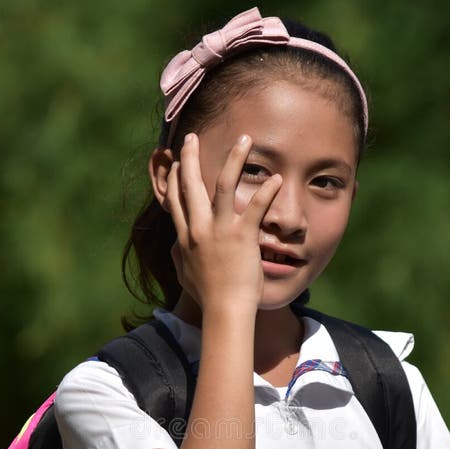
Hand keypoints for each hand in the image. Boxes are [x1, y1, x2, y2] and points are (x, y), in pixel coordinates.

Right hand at [165, 132, 281, 312]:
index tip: (177, 162)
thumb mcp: (184, 275)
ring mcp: (220, 231)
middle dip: (190, 157)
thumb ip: (178, 257)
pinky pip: (255, 208)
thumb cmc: (208, 298)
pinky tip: (276, 178)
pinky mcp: (242, 237)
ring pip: (223, 185)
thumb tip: (173, 248)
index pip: (175, 200)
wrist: (224, 312)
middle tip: (192, 137)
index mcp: (185, 238)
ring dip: (234, 159)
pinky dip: (266, 191)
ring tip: (245, 139)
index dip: (174, 178)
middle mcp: (199, 229)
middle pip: (191, 185)